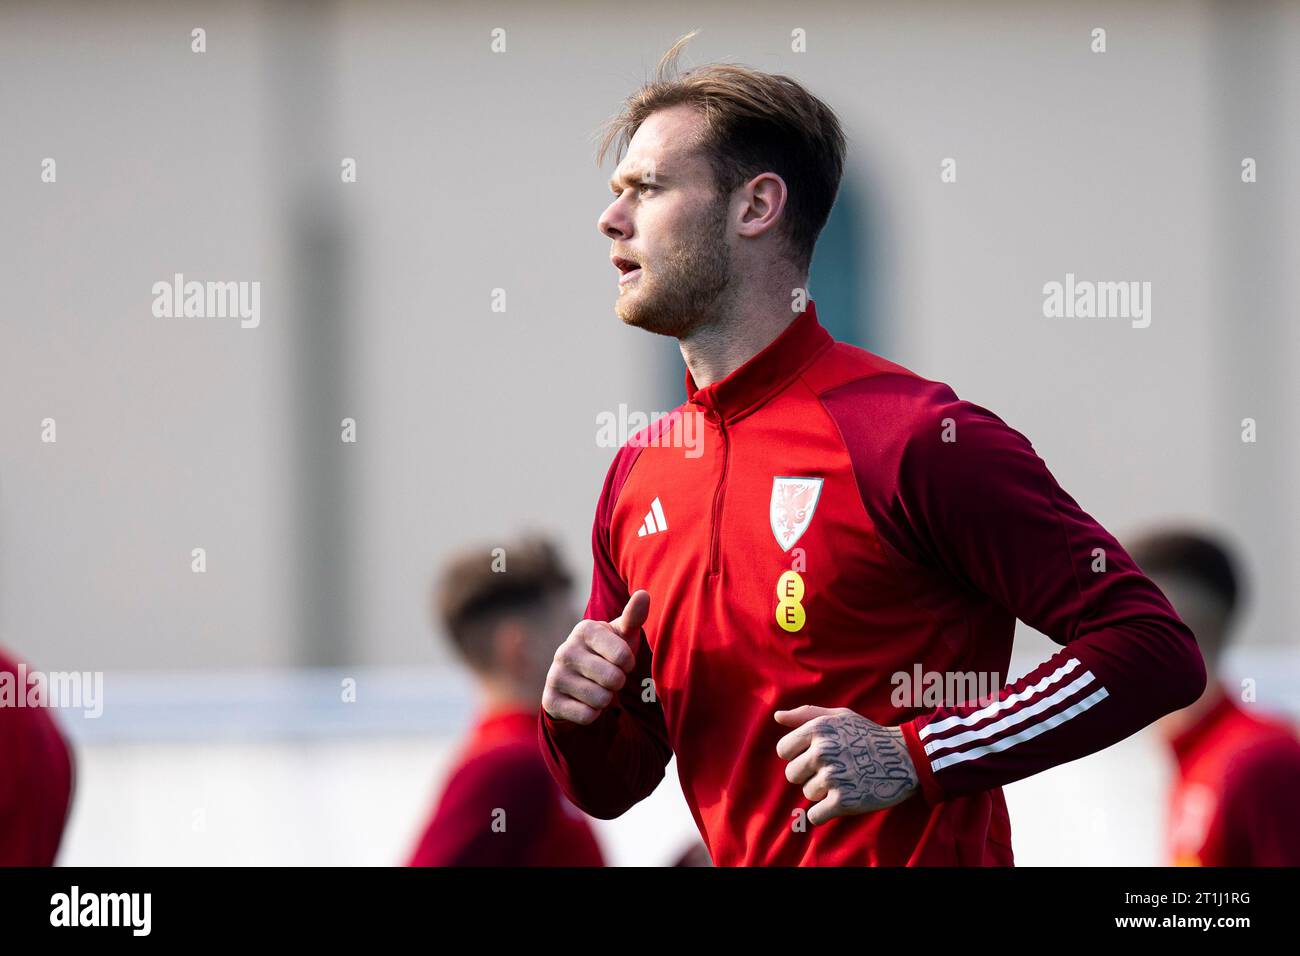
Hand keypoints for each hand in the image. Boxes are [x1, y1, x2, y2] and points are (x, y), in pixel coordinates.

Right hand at [541, 590, 649, 724]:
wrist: (577, 679)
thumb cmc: (608, 652)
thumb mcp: (622, 635)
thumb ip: (634, 617)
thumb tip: (643, 594)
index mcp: (584, 630)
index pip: (623, 656)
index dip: (628, 663)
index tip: (621, 660)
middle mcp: (565, 650)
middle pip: (613, 679)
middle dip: (618, 682)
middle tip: (609, 676)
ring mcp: (554, 675)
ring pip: (601, 699)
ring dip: (606, 699)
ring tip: (598, 687)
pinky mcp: (550, 700)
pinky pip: (587, 716)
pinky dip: (594, 713)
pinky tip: (586, 701)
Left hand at [774, 705, 917, 823]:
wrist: (904, 758)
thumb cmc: (867, 735)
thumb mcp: (839, 716)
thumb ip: (806, 714)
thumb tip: (778, 716)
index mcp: (818, 729)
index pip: (783, 750)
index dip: (797, 755)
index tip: (815, 756)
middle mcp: (823, 751)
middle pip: (792, 774)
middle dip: (808, 775)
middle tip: (832, 771)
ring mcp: (833, 777)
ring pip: (807, 794)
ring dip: (822, 793)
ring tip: (844, 781)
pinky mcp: (844, 801)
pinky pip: (815, 815)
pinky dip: (824, 813)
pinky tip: (840, 801)